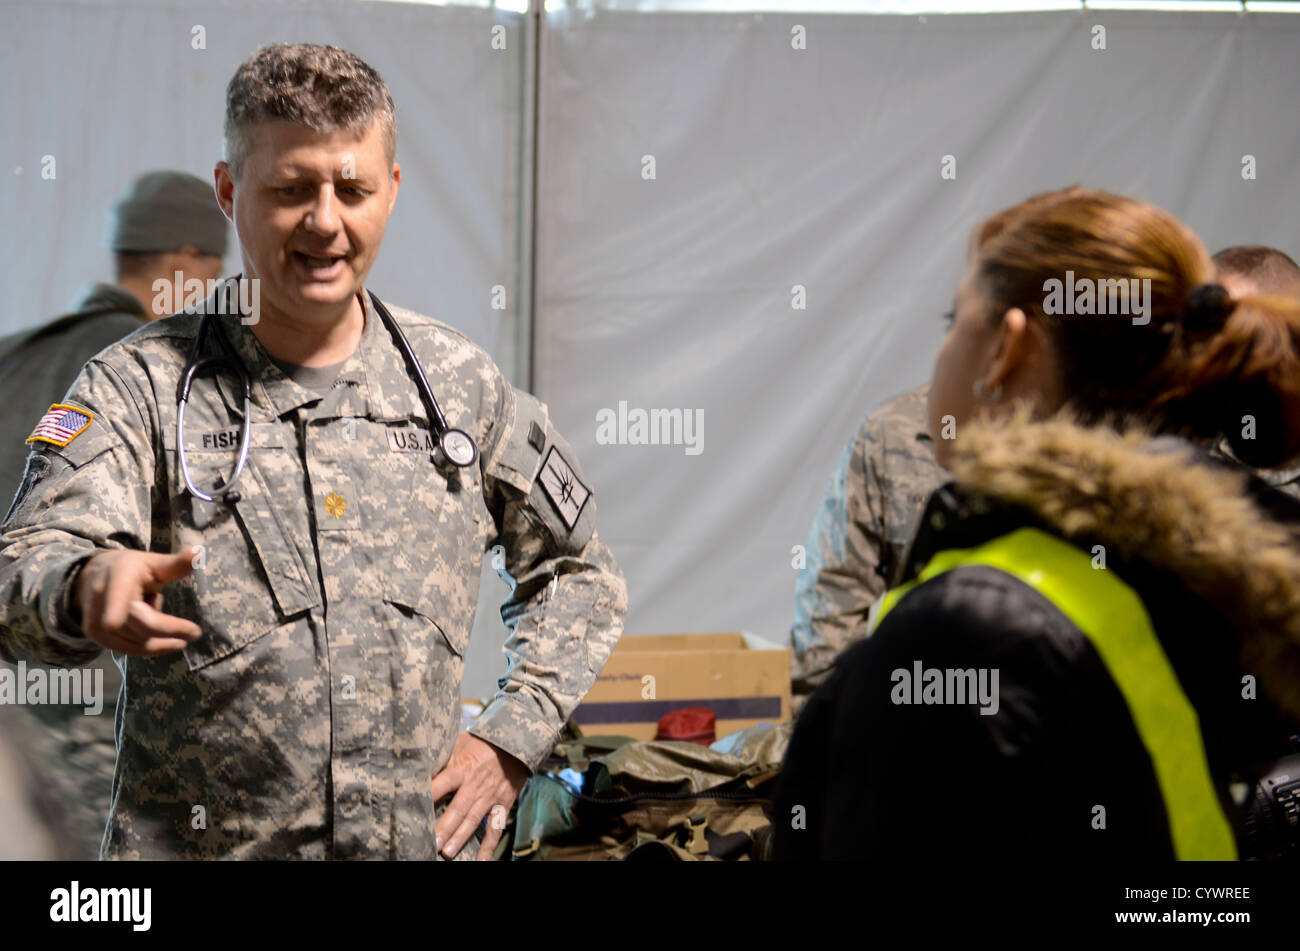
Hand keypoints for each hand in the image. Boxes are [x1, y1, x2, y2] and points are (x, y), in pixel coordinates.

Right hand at [73, 548, 201, 655]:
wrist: (93, 577)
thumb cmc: (131, 569)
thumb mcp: (154, 562)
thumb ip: (176, 564)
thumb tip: (198, 553)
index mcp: (119, 576)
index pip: (118, 594)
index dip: (114, 609)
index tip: (112, 623)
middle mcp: (102, 598)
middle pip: (140, 623)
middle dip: (170, 629)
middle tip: (195, 633)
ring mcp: (94, 618)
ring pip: (135, 640)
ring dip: (161, 639)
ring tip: (175, 628)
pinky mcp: (94, 634)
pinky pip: (126, 649)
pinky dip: (149, 648)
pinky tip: (164, 642)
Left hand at [431, 732, 528, 860]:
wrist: (516, 743)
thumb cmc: (482, 743)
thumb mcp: (460, 744)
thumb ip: (444, 759)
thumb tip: (419, 769)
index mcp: (461, 769)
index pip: (440, 784)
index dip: (428, 797)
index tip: (413, 809)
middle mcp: (475, 785)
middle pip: (457, 808)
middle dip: (444, 827)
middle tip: (432, 843)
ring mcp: (490, 797)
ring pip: (474, 820)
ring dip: (460, 837)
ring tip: (447, 852)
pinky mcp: (502, 805)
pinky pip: (496, 829)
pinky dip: (489, 847)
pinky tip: (481, 861)